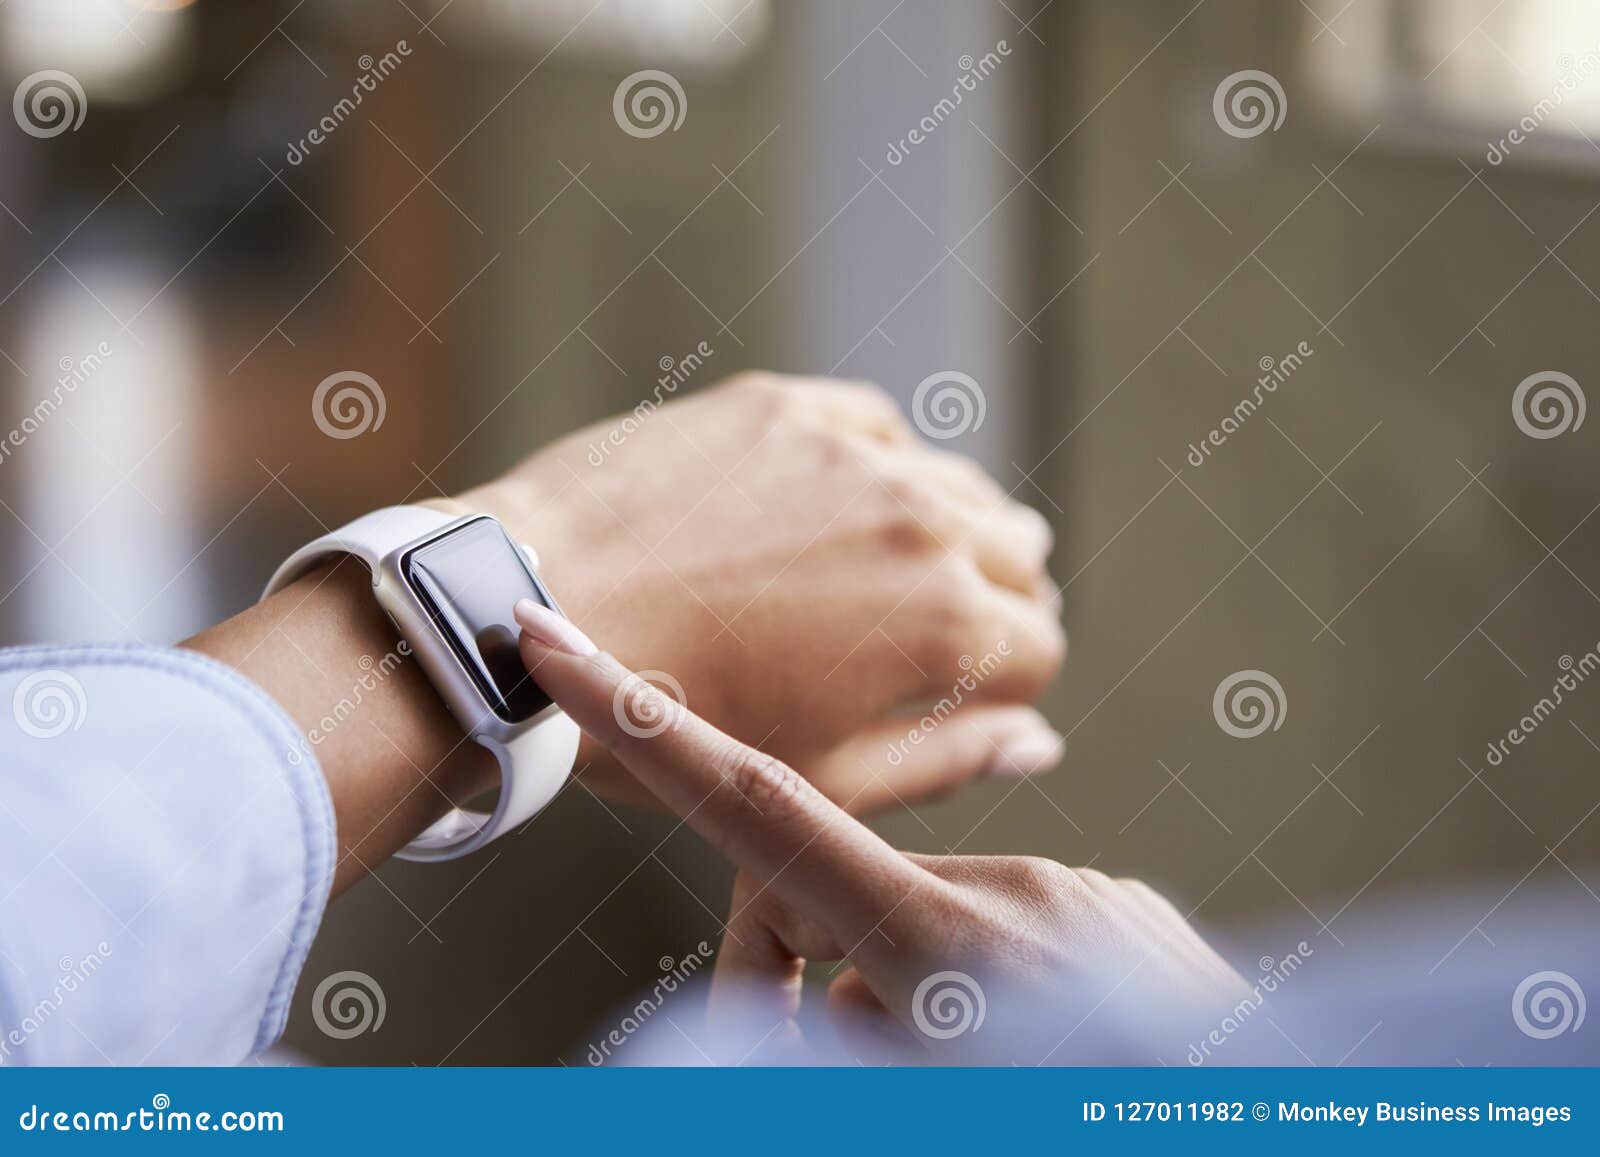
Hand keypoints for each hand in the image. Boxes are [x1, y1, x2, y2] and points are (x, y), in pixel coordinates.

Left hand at [449, 373, 1066, 811]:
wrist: (541, 605)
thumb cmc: (673, 716)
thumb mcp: (820, 777)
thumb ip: (947, 760)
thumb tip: (1038, 743)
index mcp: (946, 628)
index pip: (1040, 644)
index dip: (1011, 680)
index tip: (969, 689)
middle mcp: (923, 525)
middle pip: (1018, 555)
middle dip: (997, 601)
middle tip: (933, 633)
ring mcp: (857, 455)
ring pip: (960, 484)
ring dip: (950, 530)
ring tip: (893, 569)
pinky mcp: (791, 407)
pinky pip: (879, 428)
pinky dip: (881, 467)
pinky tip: (842, 503)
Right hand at [511, 601, 1244, 1062]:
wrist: (1305, 1122)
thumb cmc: (1090, 1118)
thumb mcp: (924, 1094)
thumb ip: (839, 1034)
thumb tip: (812, 984)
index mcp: (948, 947)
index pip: (765, 811)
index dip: (648, 727)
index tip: (556, 635)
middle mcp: (1015, 899)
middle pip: (841, 904)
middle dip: (805, 978)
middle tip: (807, 1051)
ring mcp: (1082, 900)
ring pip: (929, 931)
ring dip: (912, 1003)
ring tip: (972, 1072)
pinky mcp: (1128, 914)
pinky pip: (1011, 934)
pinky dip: (986, 993)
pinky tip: (1037, 1058)